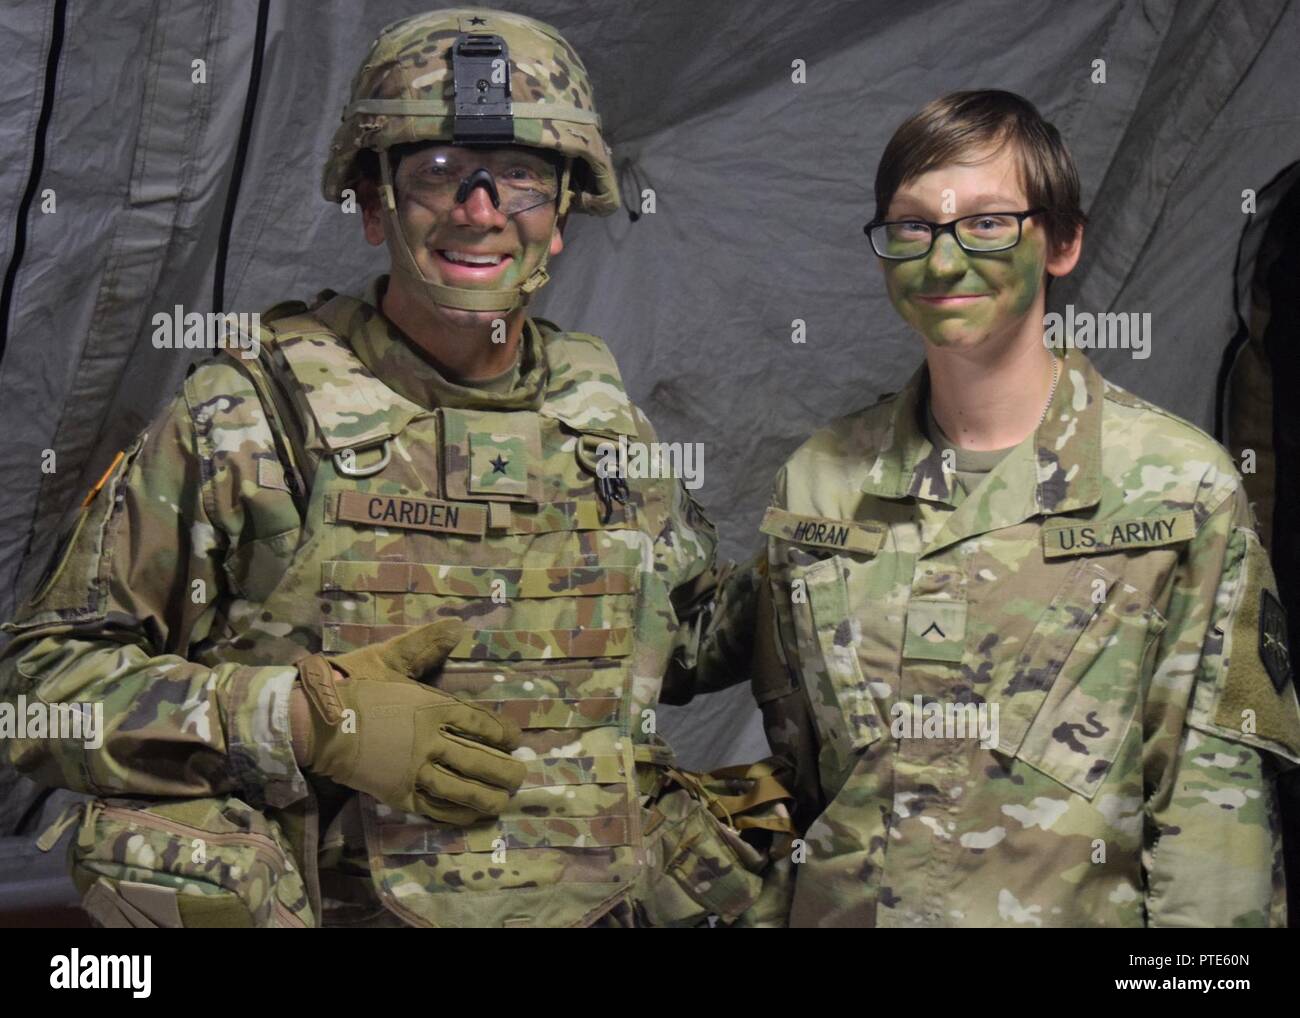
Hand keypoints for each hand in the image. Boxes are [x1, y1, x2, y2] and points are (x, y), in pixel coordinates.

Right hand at [292, 619, 524, 823]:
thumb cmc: (353, 685)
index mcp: (431, 707)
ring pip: (461, 789)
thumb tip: (457, 626)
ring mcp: (414, 770)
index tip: (514, 739)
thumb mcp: (390, 656)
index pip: (478, 722)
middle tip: (520, 775)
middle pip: (477, 760)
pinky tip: (471, 816)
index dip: (500, 733)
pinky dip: (456, 814)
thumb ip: (425, 644)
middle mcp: (429, 741)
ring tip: (503, 801)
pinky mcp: (397, 794)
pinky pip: (434, 807)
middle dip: (504, 771)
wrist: (315, 721)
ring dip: (486, 797)